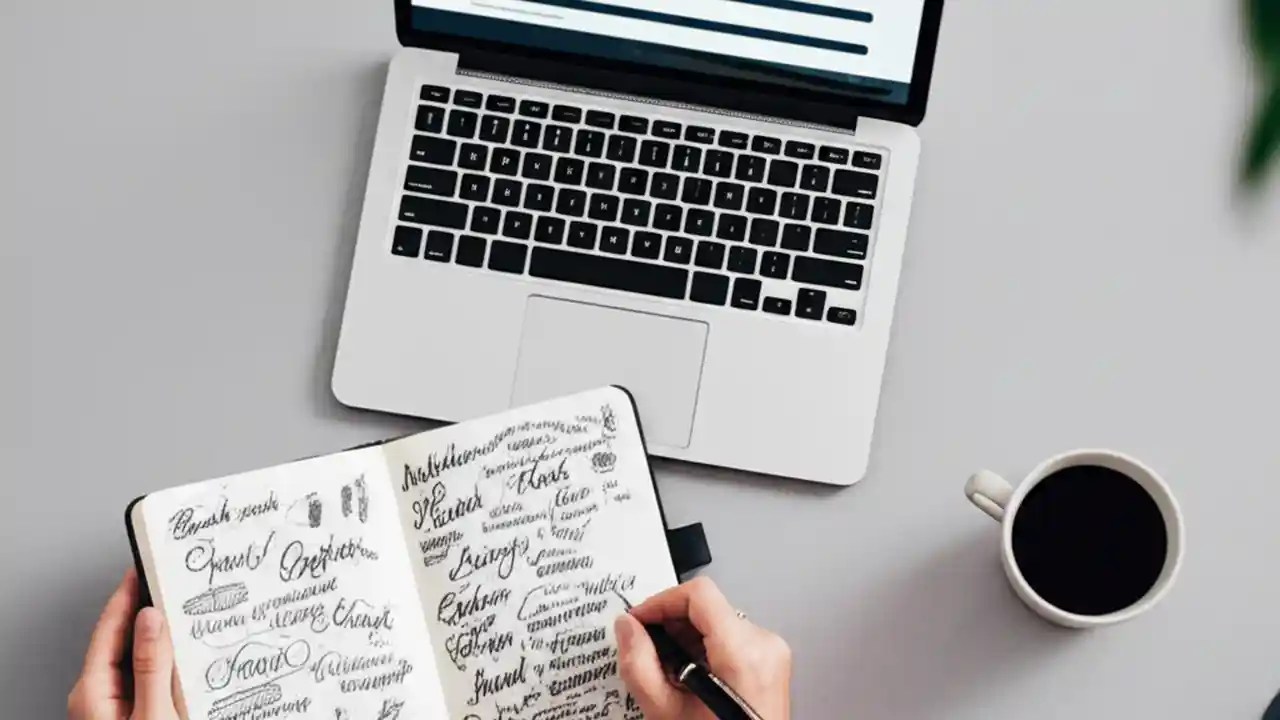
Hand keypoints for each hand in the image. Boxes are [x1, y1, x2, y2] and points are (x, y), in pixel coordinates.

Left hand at [68, 569, 183, 719]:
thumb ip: (152, 666)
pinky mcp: (129, 710)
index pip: (108, 629)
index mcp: (93, 691)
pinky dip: (162, 659)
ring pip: (134, 657)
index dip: (126, 595)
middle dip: (145, 611)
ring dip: (157, 637)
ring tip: (179, 614)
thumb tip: (151, 619)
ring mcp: (111, 704)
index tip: (140, 569)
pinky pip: (143, 675)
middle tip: (165, 584)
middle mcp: (96, 695)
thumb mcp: (152, 713)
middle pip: (120, 640)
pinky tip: (180, 653)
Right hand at [616, 578, 791, 719]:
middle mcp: (764, 645)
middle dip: (670, 625)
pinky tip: (691, 678)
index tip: (639, 620)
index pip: (699, 594)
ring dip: (686, 639)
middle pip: (707, 607)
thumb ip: (639, 664)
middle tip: (648, 651)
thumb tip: (627, 628)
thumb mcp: (666, 713)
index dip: (661, 601)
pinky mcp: (771, 661)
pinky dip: (704, 650)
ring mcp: (771, 653)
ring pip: (716, 622)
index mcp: (743, 653)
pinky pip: (731, 638)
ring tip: (670, 673)